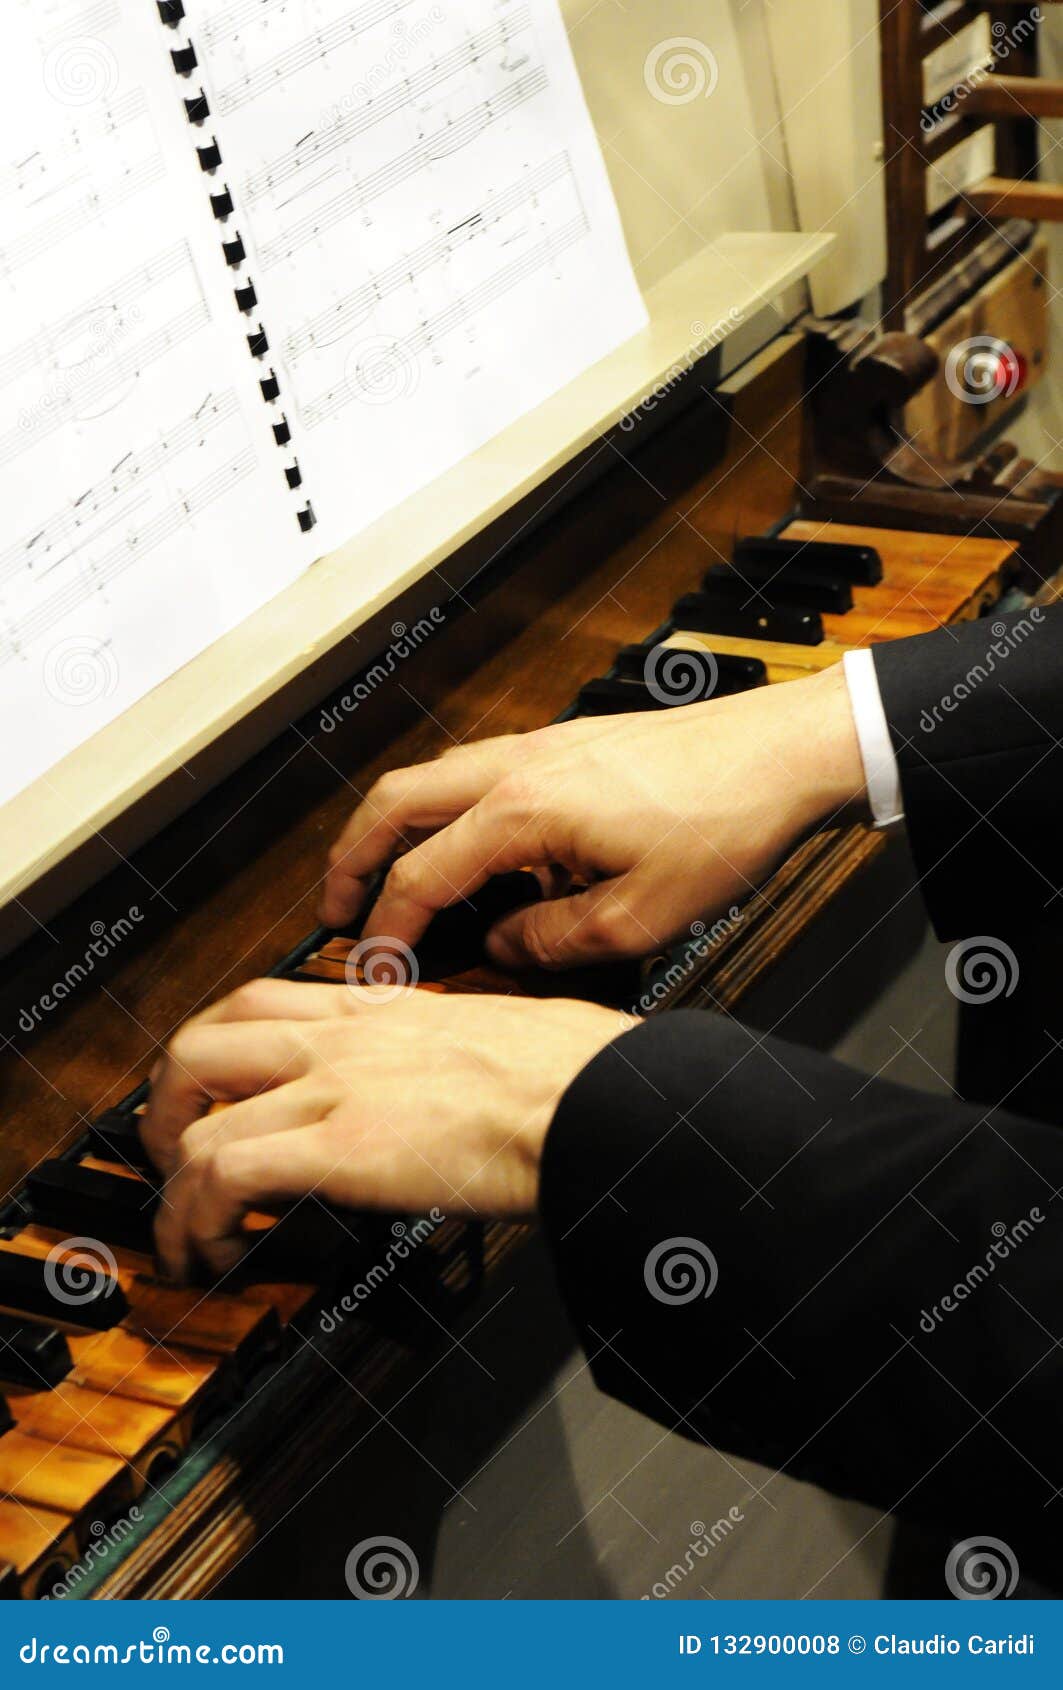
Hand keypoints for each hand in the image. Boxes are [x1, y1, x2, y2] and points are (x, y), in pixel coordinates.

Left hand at [142, 978, 626, 1280]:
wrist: (600, 1101)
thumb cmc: (579, 1075)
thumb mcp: (501, 1035)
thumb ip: (453, 1051)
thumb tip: (451, 1085)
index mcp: (386, 1011)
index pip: (262, 1003)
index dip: (216, 1051)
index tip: (214, 1094)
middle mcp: (346, 1038)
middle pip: (200, 1044)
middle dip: (165, 1105)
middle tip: (172, 1153)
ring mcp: (336, 1087)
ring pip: (194, 1112)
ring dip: (170, 1180)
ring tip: (183, 1227)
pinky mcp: (341, 1145)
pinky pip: (223, 1173)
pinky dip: (195, 1218)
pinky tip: (211, 1252)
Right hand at [321, 663, 866, 967]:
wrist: (784, 752)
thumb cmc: (725, 821)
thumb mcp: (638, 918)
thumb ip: (549, 941)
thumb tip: (502, 950)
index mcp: (523, 810)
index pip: (419, 876)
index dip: (385, 930)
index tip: (370, 968)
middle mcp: (518, 765)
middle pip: (395, 802)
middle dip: (352, 858)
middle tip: (336, 910)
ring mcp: (541, 746)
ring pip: (433, 779)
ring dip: (397, 829)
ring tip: (391, 882)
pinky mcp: (569, 745)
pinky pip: (478, 775)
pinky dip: (449, 813)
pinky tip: (476, 857)